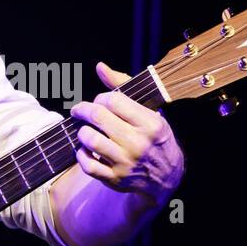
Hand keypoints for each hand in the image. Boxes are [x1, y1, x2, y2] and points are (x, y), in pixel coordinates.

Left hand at [68, 61, 184, 207]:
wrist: (167, 177)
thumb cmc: (154, 139)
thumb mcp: (149, 112)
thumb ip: (123, 87)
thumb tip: (100, 67)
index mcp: (149, 123)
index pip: (113, 100)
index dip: (101, 98)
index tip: (99, 102)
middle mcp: (138, 143)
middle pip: (98, 116)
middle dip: (82, 110)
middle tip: (79, 111)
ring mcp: (125, 162)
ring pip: (90, 139)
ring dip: (82, 132)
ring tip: (85, 130)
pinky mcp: (115, 178)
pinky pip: (87, 164)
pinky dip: (81, 155)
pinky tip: (86, 150)